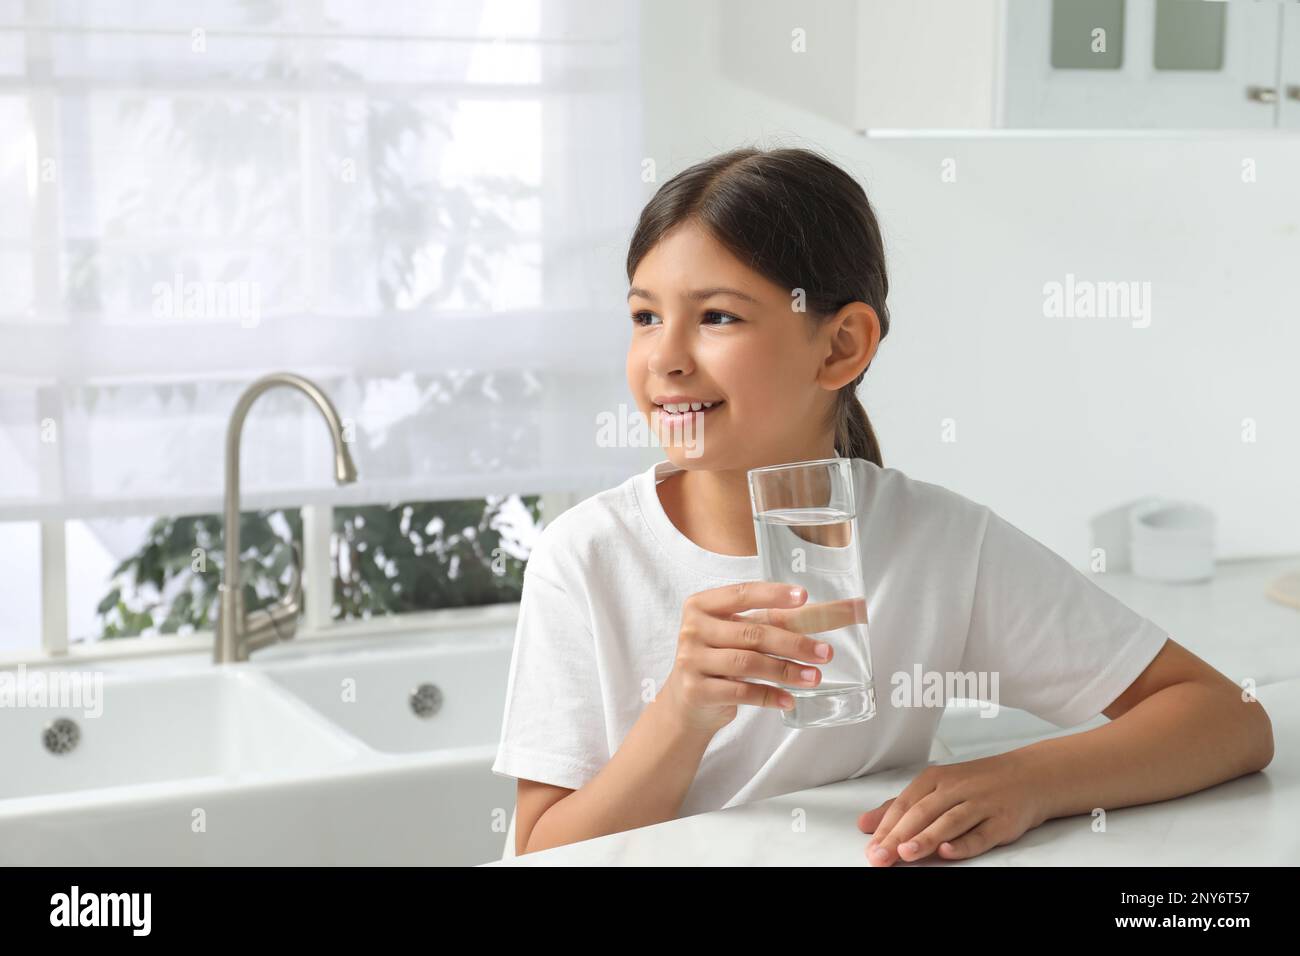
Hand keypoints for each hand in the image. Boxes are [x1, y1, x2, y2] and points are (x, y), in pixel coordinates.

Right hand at [659, 581, 864, 735]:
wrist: (687, 703)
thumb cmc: (722, 659)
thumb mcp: (740, 635)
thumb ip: (779, 620)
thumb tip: (844, 608)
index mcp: (702, 605)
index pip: (742, 594)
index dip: (773, 594)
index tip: (804, 596)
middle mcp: (693, 629)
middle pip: (752, 633)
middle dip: (794, 642)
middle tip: (826, 653)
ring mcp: (692, 660)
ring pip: (748, 663)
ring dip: (787, 670)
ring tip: (815, 677)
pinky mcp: (697, 691)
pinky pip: (741, 692)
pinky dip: (770, 696)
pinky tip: (790, 700)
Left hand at [857, 748, 1047, 865]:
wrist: (1029, 776)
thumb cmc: (977, 784)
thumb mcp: (936, 788)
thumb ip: (900, 807)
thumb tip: (865, 824)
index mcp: (935, 779)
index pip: (904, 805)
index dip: (885, 828)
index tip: (870, 848)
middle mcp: (955, 789)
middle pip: (921, 814)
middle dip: (898, 837)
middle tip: (880, 857)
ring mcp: (980, 804)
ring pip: (949, 822)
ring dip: (926, 838)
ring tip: (905, 854)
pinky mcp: (1002, 821)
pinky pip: (981, 834)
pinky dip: (964, 844)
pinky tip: (948, 852)